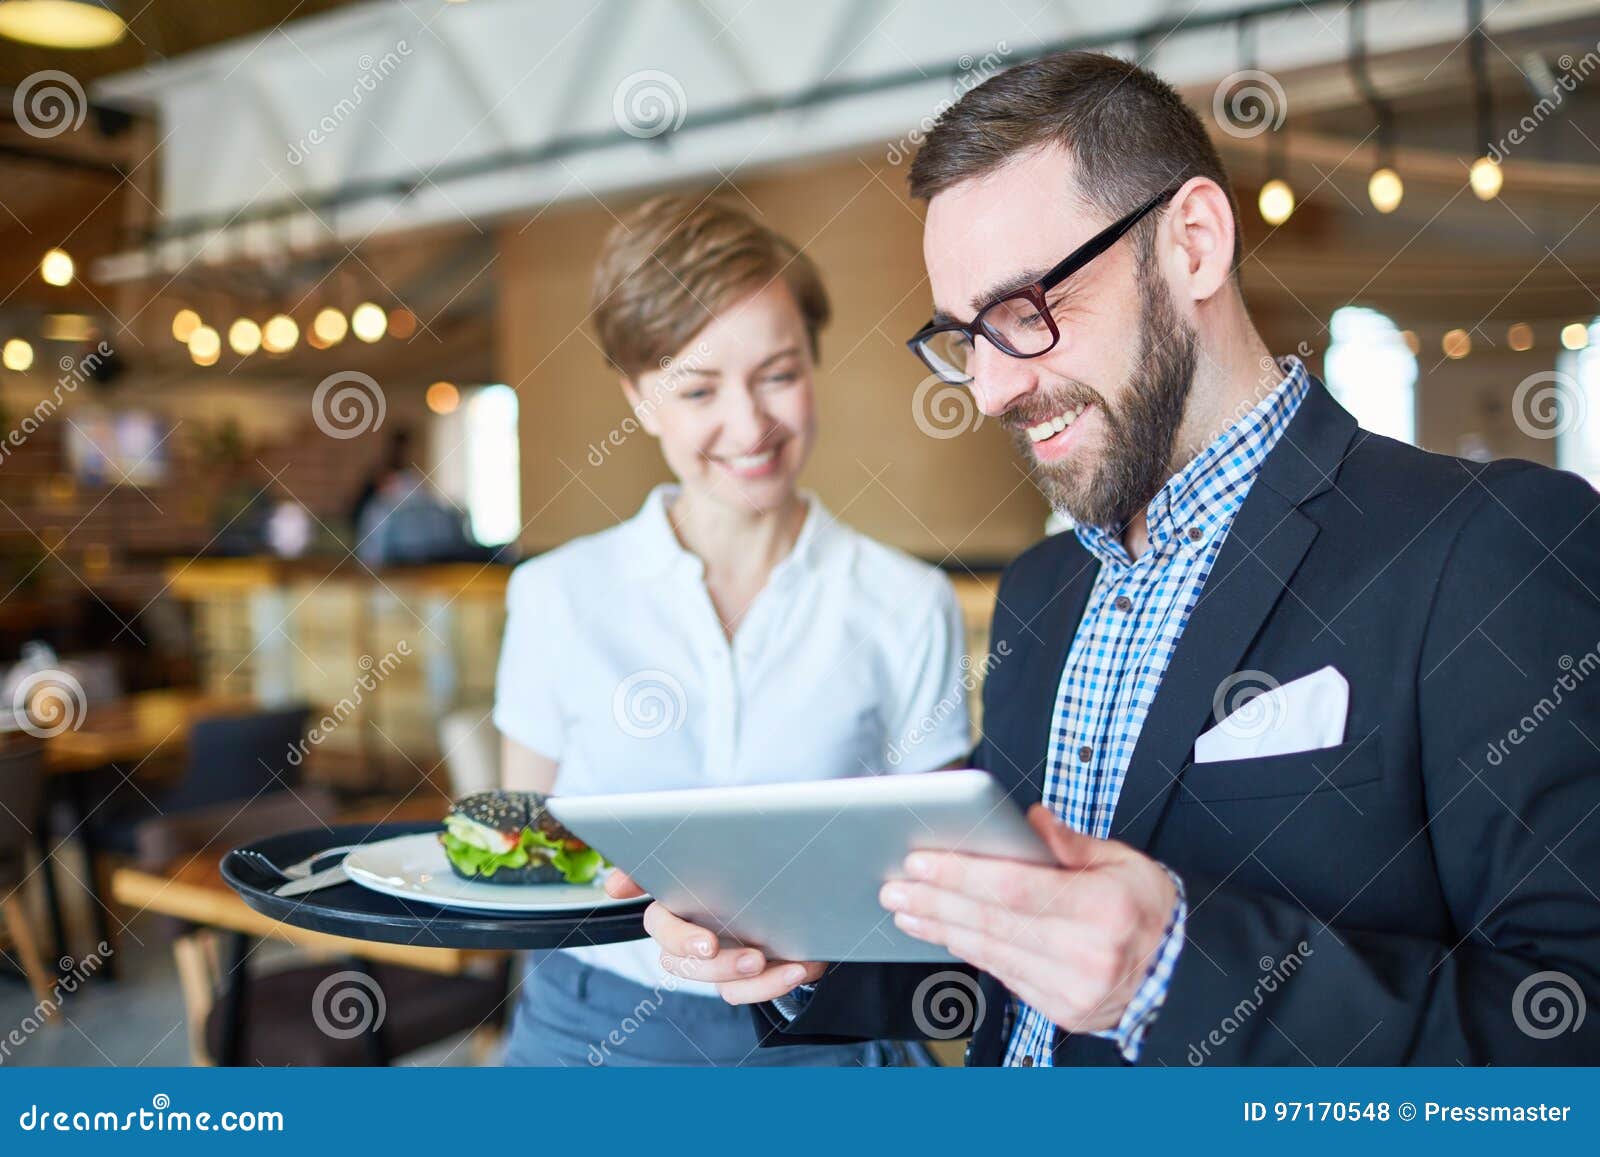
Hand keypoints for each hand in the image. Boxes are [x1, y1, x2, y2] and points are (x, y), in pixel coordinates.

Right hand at [605, 870, 826, 1003]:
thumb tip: (613, 886)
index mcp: (677, 904)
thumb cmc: (744, 859)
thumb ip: (672, 853)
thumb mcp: (713, 846)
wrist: (796, 880)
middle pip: (685, 964)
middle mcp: (691, 935)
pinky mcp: (741, 978)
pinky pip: (743, 994)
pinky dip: (772, 985)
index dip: (679, 937)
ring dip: (746, 978)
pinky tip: (800, 967)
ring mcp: (716, 959)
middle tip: (752, 956)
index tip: (708, 944)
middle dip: (717, 964)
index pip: (660, 926)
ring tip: (775, 961)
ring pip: (716, 984)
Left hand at [877, 805, 1177, 1033]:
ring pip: (990, 952)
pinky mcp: (1061, 1010)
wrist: (1183, 977)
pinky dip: (967, 951)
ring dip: (940, 928)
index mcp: (1103, 907)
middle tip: (894, 885)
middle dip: (935, 900)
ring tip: (905, 907)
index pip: (1015, 888)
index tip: (920, 860)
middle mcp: (1086, 953)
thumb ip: (1073, 842)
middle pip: (993, 922)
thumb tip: (1029, 819)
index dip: (961, 874)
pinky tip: (941, 932)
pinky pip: (1003, 975)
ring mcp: (1072, 988)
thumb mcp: (1128, 862)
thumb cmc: (1152, 911)